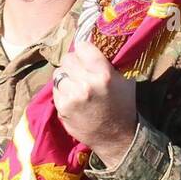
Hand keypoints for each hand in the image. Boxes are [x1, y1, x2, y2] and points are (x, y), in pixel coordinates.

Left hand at [53, 39, 137, 166]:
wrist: (116, 137)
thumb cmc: (123, 105)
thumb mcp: (125, 79)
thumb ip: (111, 61)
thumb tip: (97, 42)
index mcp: (104, 74)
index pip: (83, 46)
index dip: (84, 50)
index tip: (87, 55)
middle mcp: (86, 83)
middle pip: (68, 58)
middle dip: (75, 63)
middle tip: (82, 71)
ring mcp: (72, 96)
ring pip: (59, 72)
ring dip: (66, 76)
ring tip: (76, 83)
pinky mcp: (62, 107)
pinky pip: (55, 88)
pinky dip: (62, 89)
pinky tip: (73, 96)